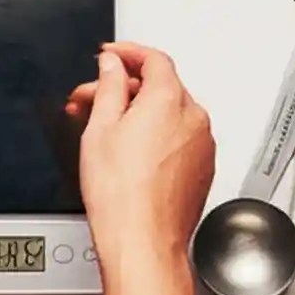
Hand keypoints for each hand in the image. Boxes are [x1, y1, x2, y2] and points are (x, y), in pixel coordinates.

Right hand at [68, 43, 214, 260]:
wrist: (143, 241)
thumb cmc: (121, 194)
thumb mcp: (100, 128)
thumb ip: (109, 86)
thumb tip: (112, 65)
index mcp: (169, 100)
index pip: (153, 59)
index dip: (127, 53)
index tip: (110, 56)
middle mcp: (194, 118)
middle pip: (161, 86)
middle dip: (125, 88)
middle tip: (93, 98)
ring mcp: (202, 145)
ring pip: (170, 113)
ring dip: (140, 112)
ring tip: (106, 129)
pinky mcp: (202, 168)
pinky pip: (179, 138)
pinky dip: (157, 135)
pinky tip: (130, 152)